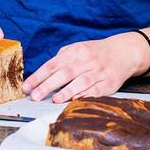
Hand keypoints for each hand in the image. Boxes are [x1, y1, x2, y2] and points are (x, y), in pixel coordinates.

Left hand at [22, 31, 148, 102]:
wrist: (124, 52)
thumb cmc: (94, 53)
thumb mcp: (77, 49)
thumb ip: (61, 59)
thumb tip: (43, 74)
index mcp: (74, 52)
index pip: (52, 65)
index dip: (38, 77)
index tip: (26, 88)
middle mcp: (86, 60)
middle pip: (64, 73)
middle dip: (48, 85)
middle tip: (35, 96)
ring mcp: (98, 71)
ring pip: (81, 82)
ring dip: (67, 91)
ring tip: (54, 99)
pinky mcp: (109, 82)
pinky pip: (96, 90)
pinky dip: (85, 95)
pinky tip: (75, 101)